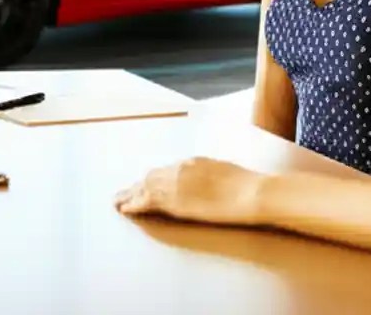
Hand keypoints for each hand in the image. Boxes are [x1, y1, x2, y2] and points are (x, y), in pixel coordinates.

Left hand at [114, 157, 265, 226]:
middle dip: (138, 185)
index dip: (155, 179)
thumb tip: (207, 183)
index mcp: (194, 162)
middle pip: (152, 176)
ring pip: (145, 187)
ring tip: (118, 201)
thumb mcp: (226, 174)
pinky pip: (147, 201)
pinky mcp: (174, 200)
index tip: (146, 184)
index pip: (167, 170)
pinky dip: (134, 204)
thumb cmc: (248, 186)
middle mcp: (180, 168)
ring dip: (131, 194)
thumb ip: (210, 177)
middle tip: (125, 193)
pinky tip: (125, 209)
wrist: (251, 192)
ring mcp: (176, 183)